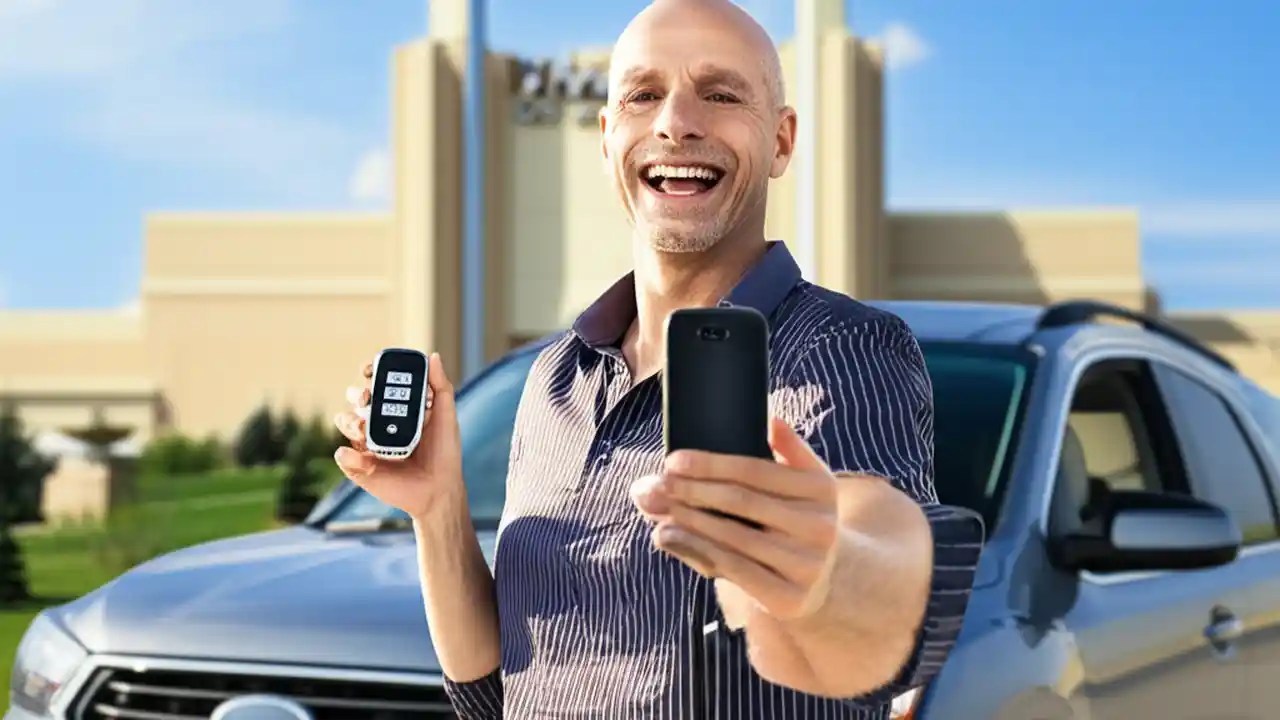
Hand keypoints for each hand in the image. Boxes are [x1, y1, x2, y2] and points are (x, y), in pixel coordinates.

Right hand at [332, 352, 463, 518]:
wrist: (438, 489)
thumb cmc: (444, 453)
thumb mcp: (446, 417)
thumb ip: (440, 387)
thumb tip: (433, 356)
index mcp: (396, 407)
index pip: (376, 382)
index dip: (370, 371)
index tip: (370, 369)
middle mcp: (378, 421)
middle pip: (356, 398)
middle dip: (357, 393)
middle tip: (366, 398)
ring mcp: (367, 442)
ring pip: (345, 421)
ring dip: (350, 420)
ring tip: (366, 430)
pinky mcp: (360, 465)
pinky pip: (344, 455)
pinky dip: (348, 454)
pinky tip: (362, 454)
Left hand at [631, 417, 841, 623]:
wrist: (820, 582)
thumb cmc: (792, 521)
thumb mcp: (798, 483)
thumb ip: (783, 450)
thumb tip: (770, 420)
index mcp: (821, 487)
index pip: (756, 470)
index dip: (711, 463)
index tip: (673, 460)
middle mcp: (820, 525)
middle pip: (742, 500)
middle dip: (693, 489)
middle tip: (659, 483)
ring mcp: (807, 565)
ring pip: (733, 536)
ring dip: (688, 519)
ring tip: (658, 507)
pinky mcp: (789, 598)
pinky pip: (732, 568)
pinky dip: (694, 549)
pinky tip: (667, 535)